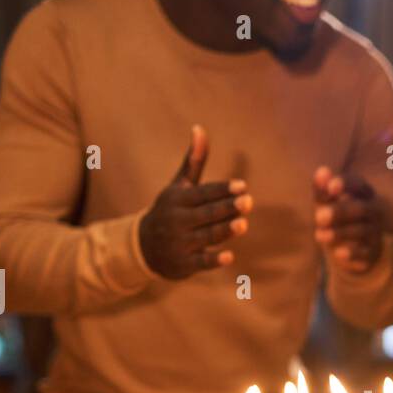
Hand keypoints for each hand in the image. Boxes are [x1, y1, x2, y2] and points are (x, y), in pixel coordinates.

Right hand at [139, 125, 252, 279]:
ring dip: (224, 231)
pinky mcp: (183, 264)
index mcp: (177, 199)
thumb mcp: (179, 186)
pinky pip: (200, 262)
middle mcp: (177, 220)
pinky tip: (229, 257)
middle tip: (248, 202)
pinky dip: (213, 261)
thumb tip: (200, 128)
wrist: (143, 246)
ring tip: (243, 224)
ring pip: (206, 236)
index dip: (222, 190)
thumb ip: (193, 161)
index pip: (203, 193)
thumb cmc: (170, 210)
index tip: (242, 186)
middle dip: (227, 208)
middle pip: (206, 214)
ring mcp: (179, 243)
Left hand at [312, 166, 380, 272]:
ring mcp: (374, 232)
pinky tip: (338, 253)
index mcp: (363, 193)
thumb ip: (323, 189)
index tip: (331, 187)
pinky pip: (364, 252)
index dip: (346, 184)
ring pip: (361, 230)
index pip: (358, 184)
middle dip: (340, 211)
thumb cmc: (339, 219)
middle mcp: (373, 211)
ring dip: (340, 233)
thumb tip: (321, 171)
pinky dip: (352, 252)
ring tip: (319, 235)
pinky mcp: (372, 252)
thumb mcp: (328, 204)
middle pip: (361, 208)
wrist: (356, 251)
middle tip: (318, 216)